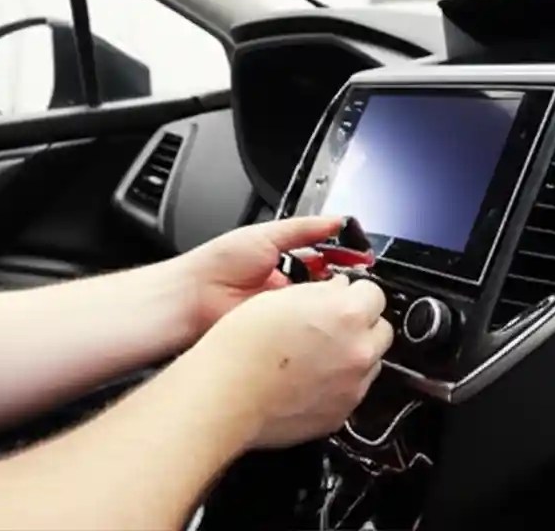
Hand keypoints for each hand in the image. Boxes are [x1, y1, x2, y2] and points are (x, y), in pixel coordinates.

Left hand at [174, 216, 343, 336]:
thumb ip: (304, 229)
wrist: (192, 297)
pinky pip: (304, 328)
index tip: (361, 260)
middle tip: (358, 281)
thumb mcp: (267, 236)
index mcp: (284, 261)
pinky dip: (315, 323)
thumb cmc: (218, 263)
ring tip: (344, 297)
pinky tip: (325, 317)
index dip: (342, 260)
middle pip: (325, 286)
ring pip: (318, 309)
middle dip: (341, 284)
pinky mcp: (279, 333)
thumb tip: (335, 220)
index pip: (324, 260)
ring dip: (329, 304)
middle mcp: (286, 288)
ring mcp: (283, 312)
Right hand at [190, 275, 393, 448]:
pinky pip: (353, 390)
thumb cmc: (241, 346)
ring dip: (354, 353)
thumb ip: (321, 292)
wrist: (225, 395)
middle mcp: (358, 350)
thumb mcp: (280, 297)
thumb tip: (339, 289)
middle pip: (381, 329)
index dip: (356, 292)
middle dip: (361, 323)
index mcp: (346, 314)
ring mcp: (353, 386)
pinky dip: (340, 382)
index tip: (343, 295)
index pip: (374, 293)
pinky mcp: (341, 414)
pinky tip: (310, 378)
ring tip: (317, 354)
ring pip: (371, 361)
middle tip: (331, 324)